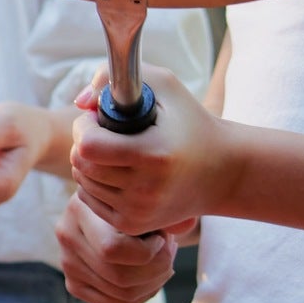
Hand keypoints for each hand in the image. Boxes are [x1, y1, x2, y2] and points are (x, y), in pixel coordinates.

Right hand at [55, 192, 190, 302]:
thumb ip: (167, 212)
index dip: (148, 252)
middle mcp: (66, 237)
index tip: (162, 238)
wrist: (107, 205)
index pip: (113, 251)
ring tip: (164, 262)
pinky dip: (143, 295)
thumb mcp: (147, 197)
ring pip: (122, 294)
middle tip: (170, 252)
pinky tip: (152, 276)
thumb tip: (186, 226)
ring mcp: (67, 263)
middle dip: (156, 270)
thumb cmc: (133, 198)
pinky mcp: (74, 283)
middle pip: (119, 278)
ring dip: (154, 283)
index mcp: (79, 209)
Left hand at [70, 65, 234, 235]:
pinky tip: (117, 172)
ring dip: (88, 163)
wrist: (222, 172)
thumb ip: (114, 77)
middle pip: (81, 164)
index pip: (87, 145)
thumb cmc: (189, 122)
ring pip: (82, 182)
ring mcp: (139, 212)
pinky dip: (94, 183)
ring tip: (114, 152)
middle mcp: (145, 190)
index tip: (99, 118)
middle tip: (105, 134)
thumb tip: (81, 102)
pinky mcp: (133, 225)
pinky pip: (88, 200)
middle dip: (84, 142)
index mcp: (153, 155)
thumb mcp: (163, 86)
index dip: (84, 126)